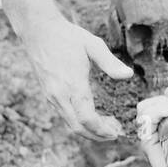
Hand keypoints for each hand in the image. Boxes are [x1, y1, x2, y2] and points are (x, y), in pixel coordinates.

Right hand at [21, 15, 132, 139]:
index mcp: (72, 84)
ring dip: (89, 130)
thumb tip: (128, 75)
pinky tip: (92, 116)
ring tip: (107, 125)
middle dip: (97, 136)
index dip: (102, 130)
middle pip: (78, 127)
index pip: (87, 118)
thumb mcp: (93, 45)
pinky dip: (79, 122)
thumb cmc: (67, 37)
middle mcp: (59, 94)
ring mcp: (52, 96)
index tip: (116, 131)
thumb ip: (111, 62)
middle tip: (115, 134)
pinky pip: (65, 115)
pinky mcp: (49, 94)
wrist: (38, 31)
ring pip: (70, 124)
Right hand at [137, 88, 167, 166]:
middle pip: (144, 106)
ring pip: (143, 111)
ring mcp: (148, 138)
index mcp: (161, 126)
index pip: (152, 105)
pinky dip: (160, 112)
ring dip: (162, 106)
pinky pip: (146, 122)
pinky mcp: (146, 144)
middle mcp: (152, 131)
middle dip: (161, 102)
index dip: (163, 101)